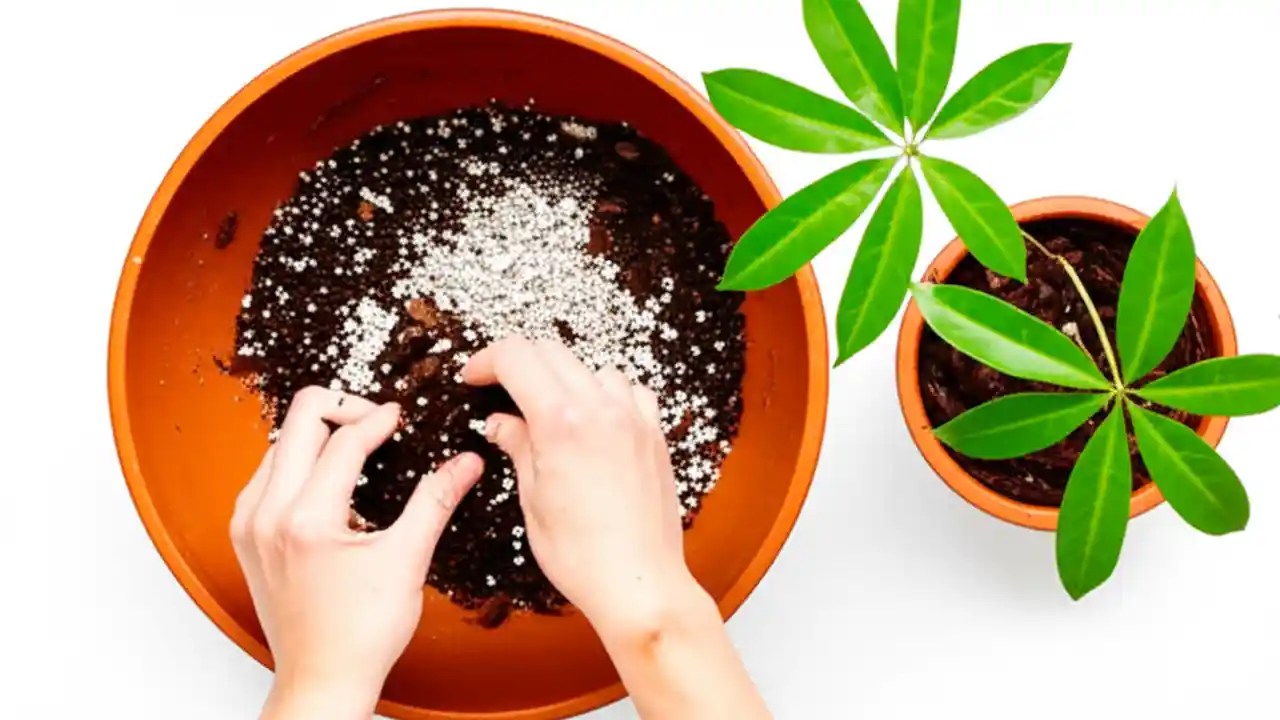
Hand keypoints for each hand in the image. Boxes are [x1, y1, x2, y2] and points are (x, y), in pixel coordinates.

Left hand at [230, 387, 482, 719]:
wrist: (323, 680)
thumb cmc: (360, 635)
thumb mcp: (407, 561)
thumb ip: (435, 501)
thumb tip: (465, 462)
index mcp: (306, 519)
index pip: (343, 440)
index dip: (378, 419)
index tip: (400, 416)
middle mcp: (266, 515)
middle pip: (297, 421)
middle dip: (342, 409)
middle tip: (376, 421)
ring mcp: (249, 524)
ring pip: (279, 444)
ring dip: (317, 436)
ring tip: (356, 449)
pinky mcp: (245, 535)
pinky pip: (266, 474)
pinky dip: (297, 463)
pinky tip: (327, 481)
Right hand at [463, 337, 768, 718]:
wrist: (638, 583)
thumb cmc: (582, 555)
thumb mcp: (533, 499)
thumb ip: (518, 447)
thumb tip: (500, 422)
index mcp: (562, 422)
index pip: (517, 357)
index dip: (487, 360)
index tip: (475, 377)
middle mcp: (601, 409)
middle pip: (552, 352)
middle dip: (519, 363)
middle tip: (500, 390)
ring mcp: (634, 418)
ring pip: (592, 368)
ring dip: (565, 378)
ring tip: (549, 412)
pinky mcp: (655, 434)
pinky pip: (631, 390)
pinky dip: (607, 393)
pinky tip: (595, 420)